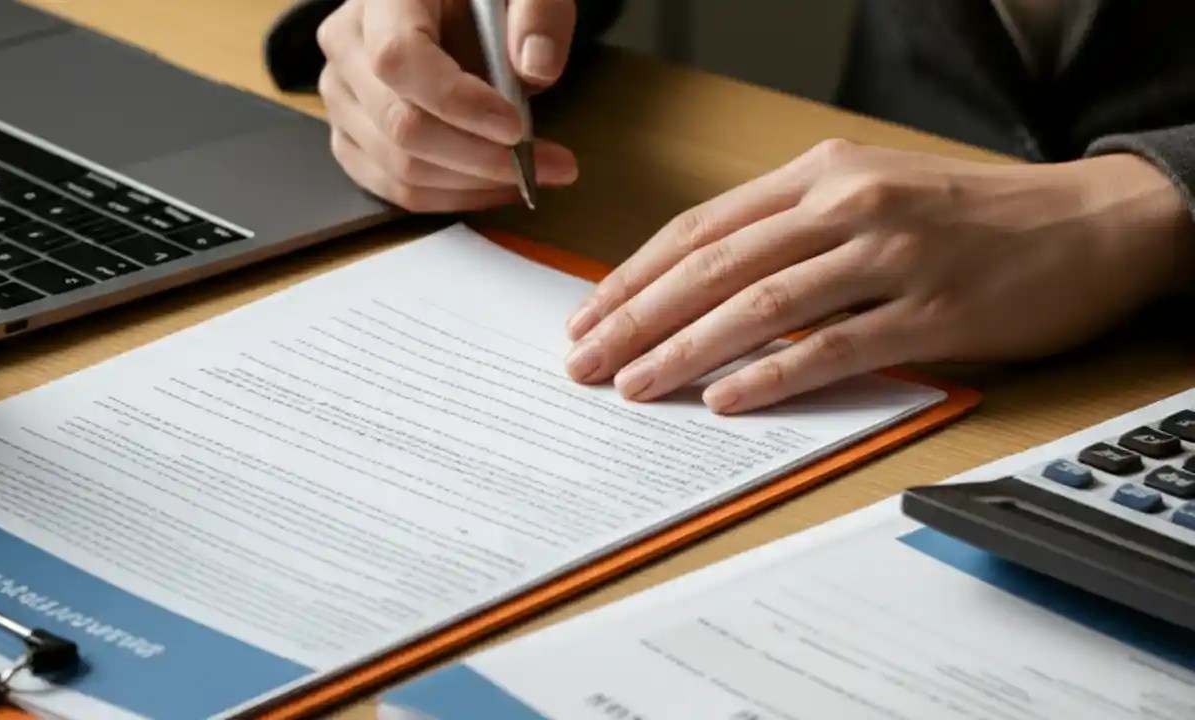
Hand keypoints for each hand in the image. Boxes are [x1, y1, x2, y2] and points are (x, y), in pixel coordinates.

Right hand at [316, 0, 579, 211]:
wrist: (452, 5)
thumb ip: (538, 13)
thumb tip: (537, 67)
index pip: (400, 58)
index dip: (457, 102)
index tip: (516, 127)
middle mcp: (347, 45)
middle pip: (401, 124)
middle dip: (483, 158)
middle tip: (552, 165)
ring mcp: (341, 95)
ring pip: (399, 167)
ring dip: (474, 184)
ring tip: (533, 175)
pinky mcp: (350, 136)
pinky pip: (395, 187)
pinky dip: (452, 197)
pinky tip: (495, 186)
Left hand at [563, 139, 1194, 413]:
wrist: (1091, 222)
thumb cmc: (969, 216)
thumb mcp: (871, 195)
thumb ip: (791, 234)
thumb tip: (703, 294)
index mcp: (822, 174)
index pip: (701, 229)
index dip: (634, 276)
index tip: (589, 315)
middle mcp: (848, 205)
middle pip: (714, 266)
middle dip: (636, 317)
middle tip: (585, 360)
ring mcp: (890, 257)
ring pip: (760, 306)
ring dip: (685, 349)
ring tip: (634, 385)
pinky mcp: (933, 311)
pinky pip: (833, 347)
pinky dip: (772, 375)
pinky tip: (726, 399)